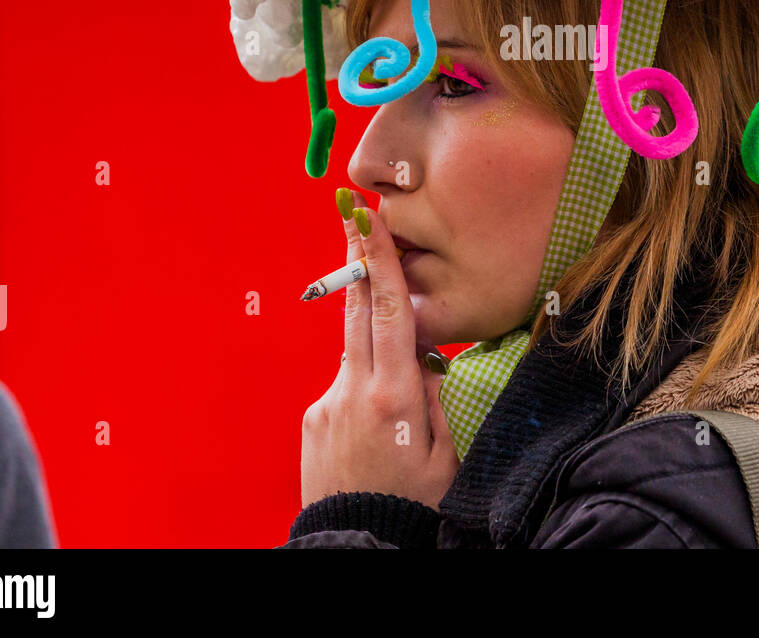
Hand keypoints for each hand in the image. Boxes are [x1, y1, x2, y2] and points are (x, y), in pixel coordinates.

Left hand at [300, 190, 459, 510]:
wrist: (357, 547)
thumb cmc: (413, 506)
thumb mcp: (445, 454)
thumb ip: (435, 396)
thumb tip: (425, 360)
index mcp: (394, 395)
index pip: (390, 310)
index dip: (380, 259)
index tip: (367, 217)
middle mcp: (354, 390)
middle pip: (359, 309)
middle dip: (359, 258)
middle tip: (352, 212)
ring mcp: (327, 403)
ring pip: (356, 353)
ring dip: (374, 346)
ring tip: (396, 393)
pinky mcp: (313, 419)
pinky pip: (345, 387)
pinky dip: (364, 389)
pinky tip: (377, 430)